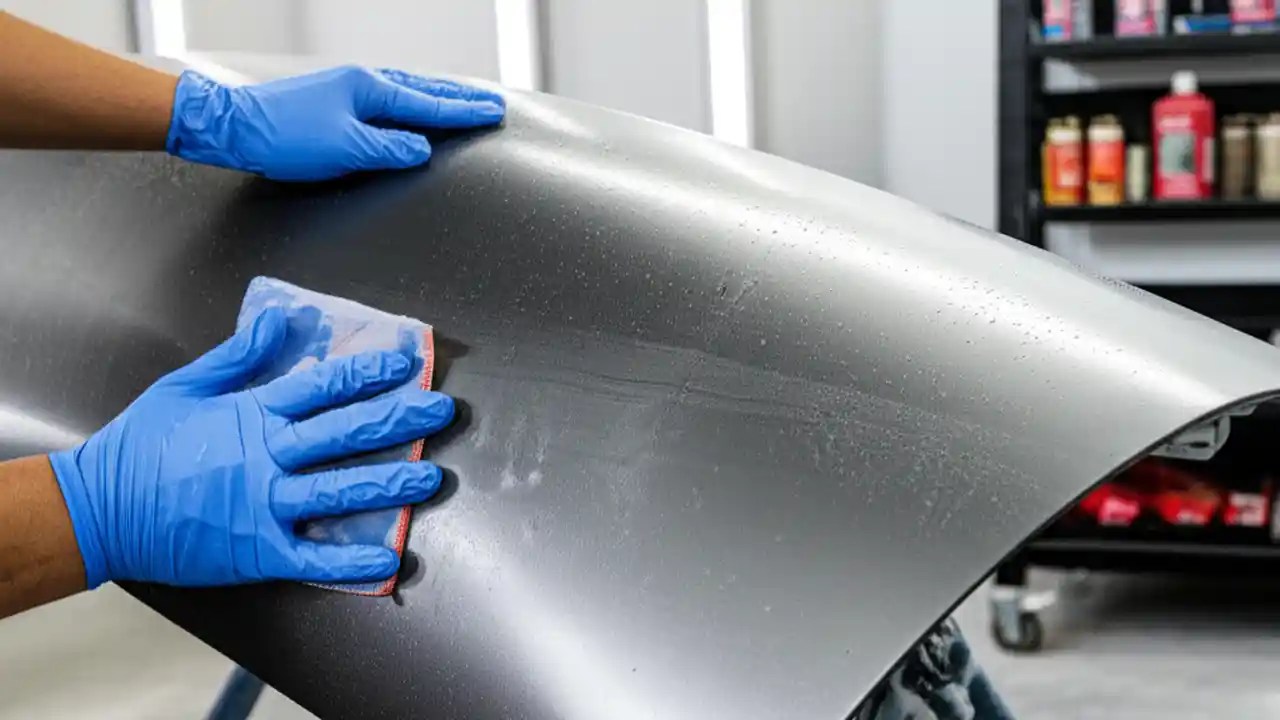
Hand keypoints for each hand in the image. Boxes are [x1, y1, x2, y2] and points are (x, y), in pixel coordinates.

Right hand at [48, 307, 454, 587]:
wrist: (98, 510)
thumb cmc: (140, 447)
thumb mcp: (184, 386)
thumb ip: (238, 355)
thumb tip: (282, 320)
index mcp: (252, 414)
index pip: (324, 386)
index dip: (370, 373)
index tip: (406, 363)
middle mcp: (266, 456)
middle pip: (346, 433)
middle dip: (400, 420)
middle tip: (442, 413)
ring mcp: (263, 504)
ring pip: (341, 490)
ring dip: (391, 483)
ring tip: (431, 478)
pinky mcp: (256, 550)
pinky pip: (314, 556)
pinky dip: (352, 560)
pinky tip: (389, 560)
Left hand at [165, 65, 505, 180]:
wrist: (234, 127)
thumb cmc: (284, 136)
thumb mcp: (345, 149)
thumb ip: (389, 149)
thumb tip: (420, 149)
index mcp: (370, 89)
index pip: (429, 105)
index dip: (463, 112)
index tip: (492, 112)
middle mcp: (362, 82)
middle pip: (423, 90)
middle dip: (458, 99)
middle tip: (489, 104)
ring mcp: (348, 90)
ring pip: (406, 92)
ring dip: (436, 98)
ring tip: (460, 102)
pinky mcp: (336, 102)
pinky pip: (387, 100)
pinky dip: (410, 104)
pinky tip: (411, 110)